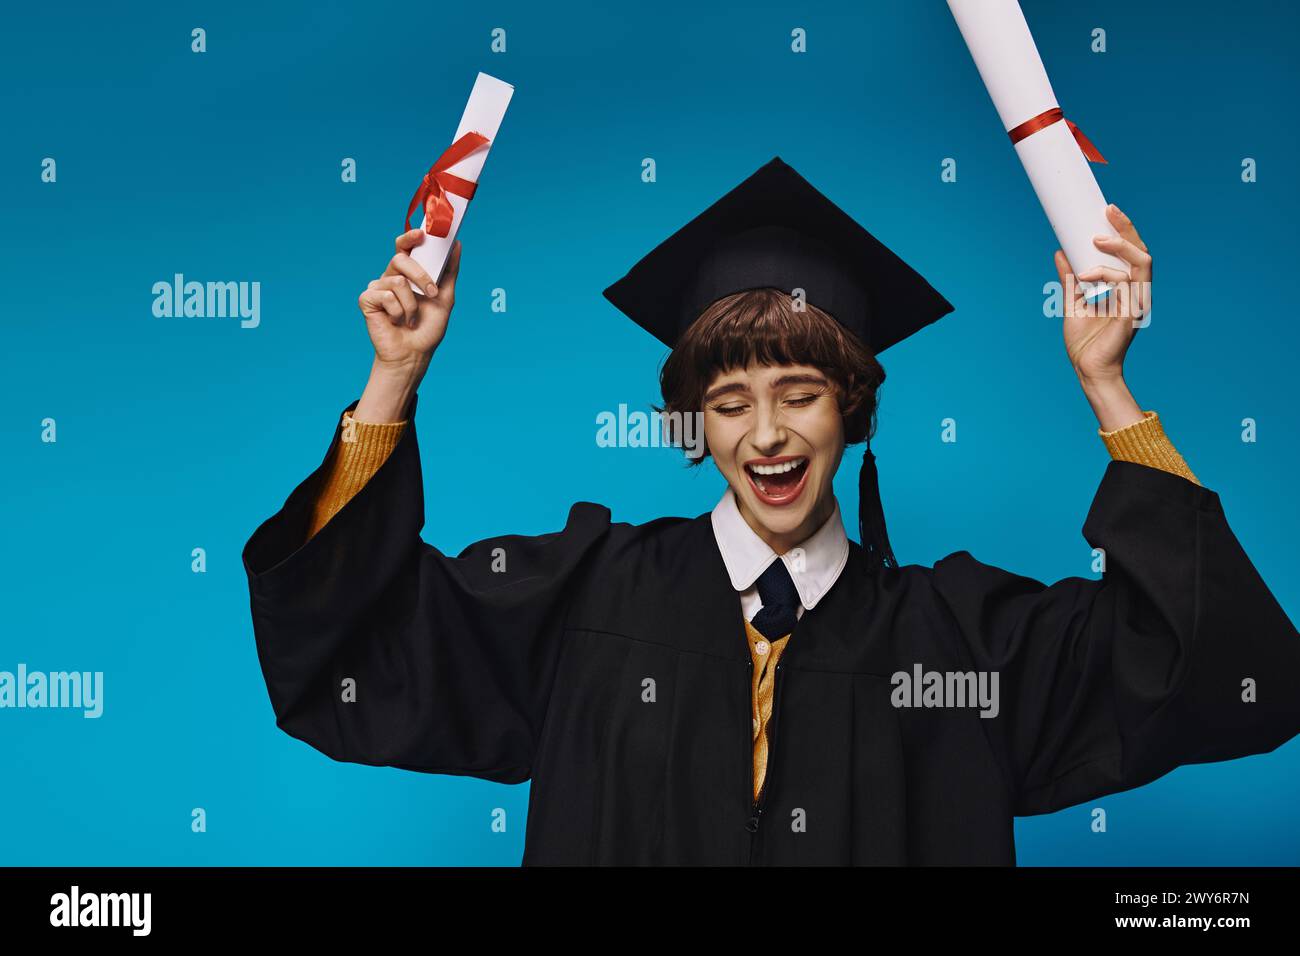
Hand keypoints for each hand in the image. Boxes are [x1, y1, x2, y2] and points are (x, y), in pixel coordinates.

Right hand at [358, 230, 461, 373]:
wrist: (414, 353)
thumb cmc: (427, 328)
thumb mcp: (445, 298)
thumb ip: (450, 272)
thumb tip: (457, 245)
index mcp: (407, 273)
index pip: (405, 247)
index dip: (410, 237)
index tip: (422, 233)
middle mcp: (391, 277)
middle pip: (400, 258)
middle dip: (420, 275)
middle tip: (430, 293)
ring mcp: (378, 288)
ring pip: (397, 281)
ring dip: (411, 304)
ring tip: (410, 318)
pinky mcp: (367, 300)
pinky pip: (385, 296)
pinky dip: (397, 312)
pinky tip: (396, 322)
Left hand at [1053, 203, 1150, 385]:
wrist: (1086, 369)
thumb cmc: (1084, 341)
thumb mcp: (1072, 301)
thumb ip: (1069, 278)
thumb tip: (1059, 251)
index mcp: (1125, 288)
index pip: (1131, 252)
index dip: (1123, 230)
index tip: (1106, 210)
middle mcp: (1136, 292)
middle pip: (1142, 251)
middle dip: (1127, 228)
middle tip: (1108, 211)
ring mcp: (1137, 302)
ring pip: (1141, 263)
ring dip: (1118, 248)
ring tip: (1096, 240)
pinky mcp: (1132, 314)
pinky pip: (1127, 285)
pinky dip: (1107, 276)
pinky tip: (1087, 275)